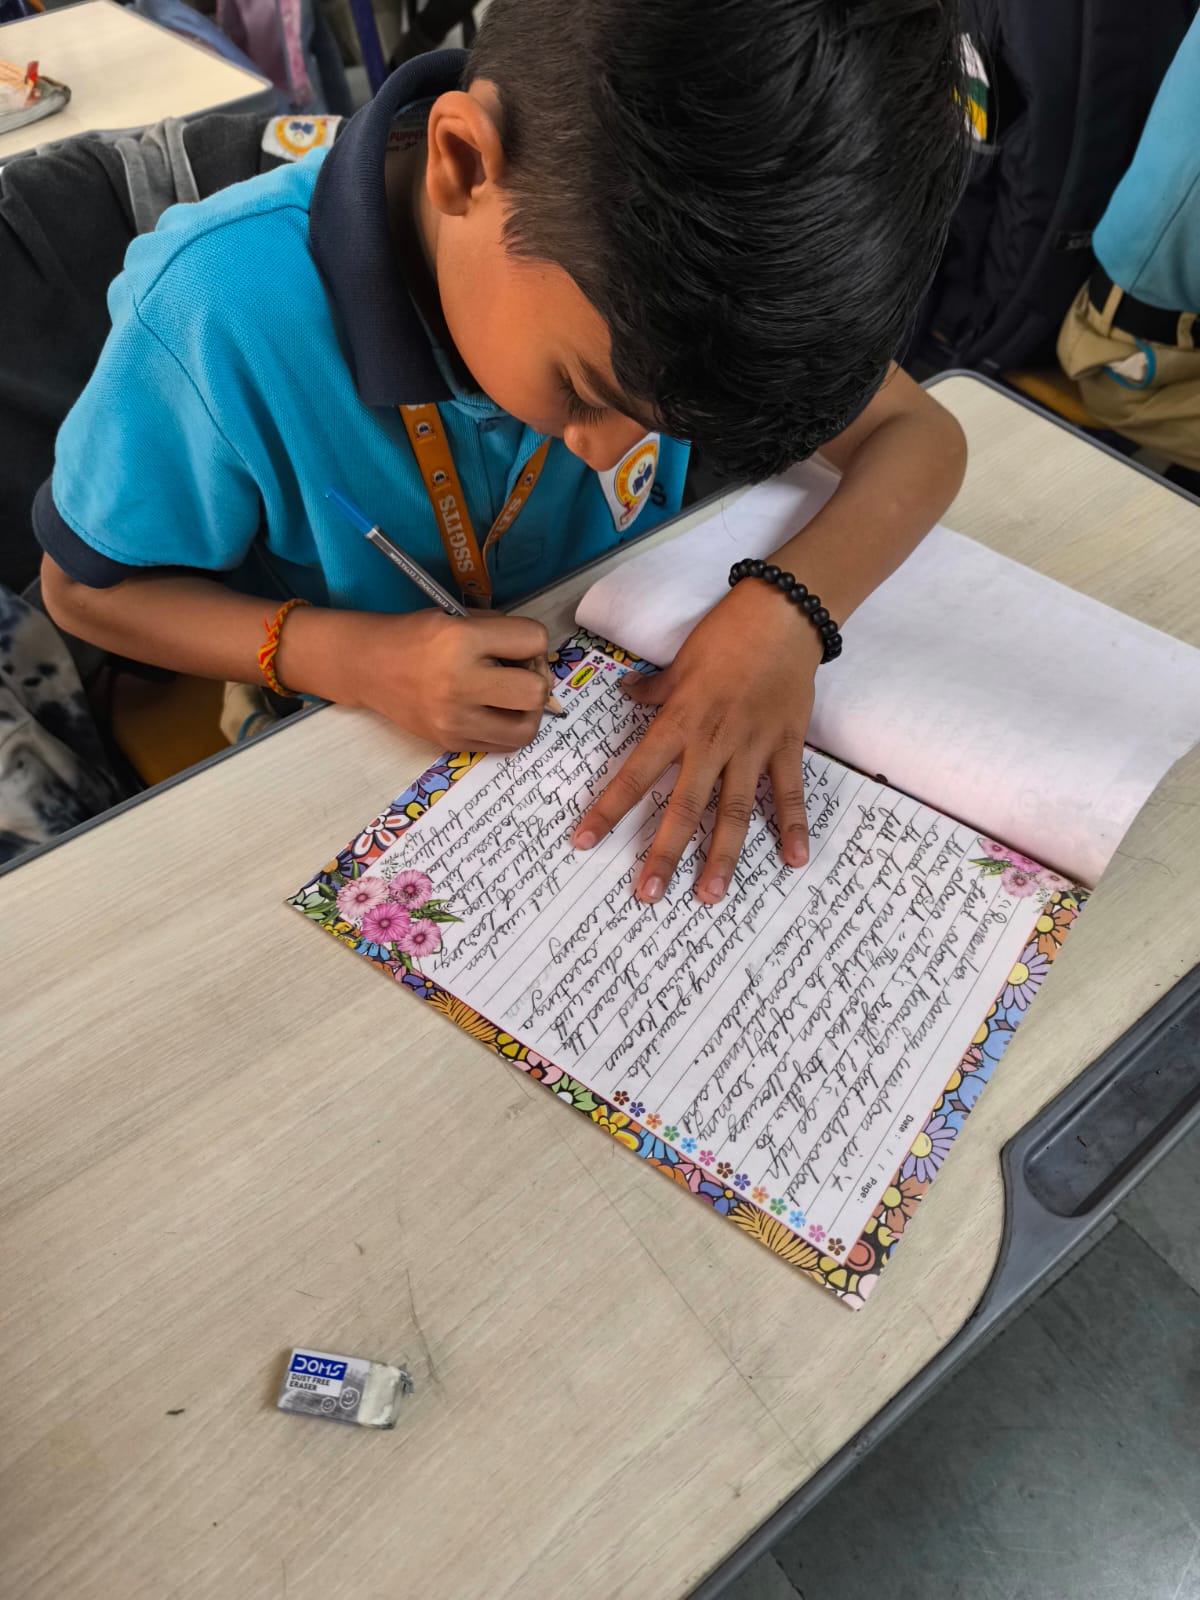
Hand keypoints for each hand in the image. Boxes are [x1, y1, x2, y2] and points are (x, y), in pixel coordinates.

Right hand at [282, 606, 552, 749]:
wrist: (370, 667)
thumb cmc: (418, 636)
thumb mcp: (459, 618)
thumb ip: (502, 632)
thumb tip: (540, 660)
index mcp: (462, 640)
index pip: (534, 640)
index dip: (534, 642)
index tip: (517, 646)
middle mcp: (459, 682)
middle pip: (535, 691)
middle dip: (535, 680)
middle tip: (519, 674)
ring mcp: (455, 719)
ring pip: (525, 728)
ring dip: (527, 712)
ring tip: (511, 699)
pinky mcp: (451, 742)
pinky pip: (502, 744)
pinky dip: (506, 728)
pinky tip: (492, 712)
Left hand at [573, 581, 820, 900]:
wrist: (782, 615)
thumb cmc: (725, 634)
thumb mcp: (678, 662)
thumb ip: (653, 689)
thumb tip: (624, 695)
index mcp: (677, 722)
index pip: (634, 775)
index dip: (607, 810)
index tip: (584, 841)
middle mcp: (711, 742)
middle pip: (683, 807)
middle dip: (664, 853)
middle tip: (647, 895)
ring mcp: (751, 748)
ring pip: (734, 812)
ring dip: (722, 857)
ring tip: (711, 896)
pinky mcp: (786, 746)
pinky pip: (789, 793)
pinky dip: (794, 827)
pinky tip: (793, 861)